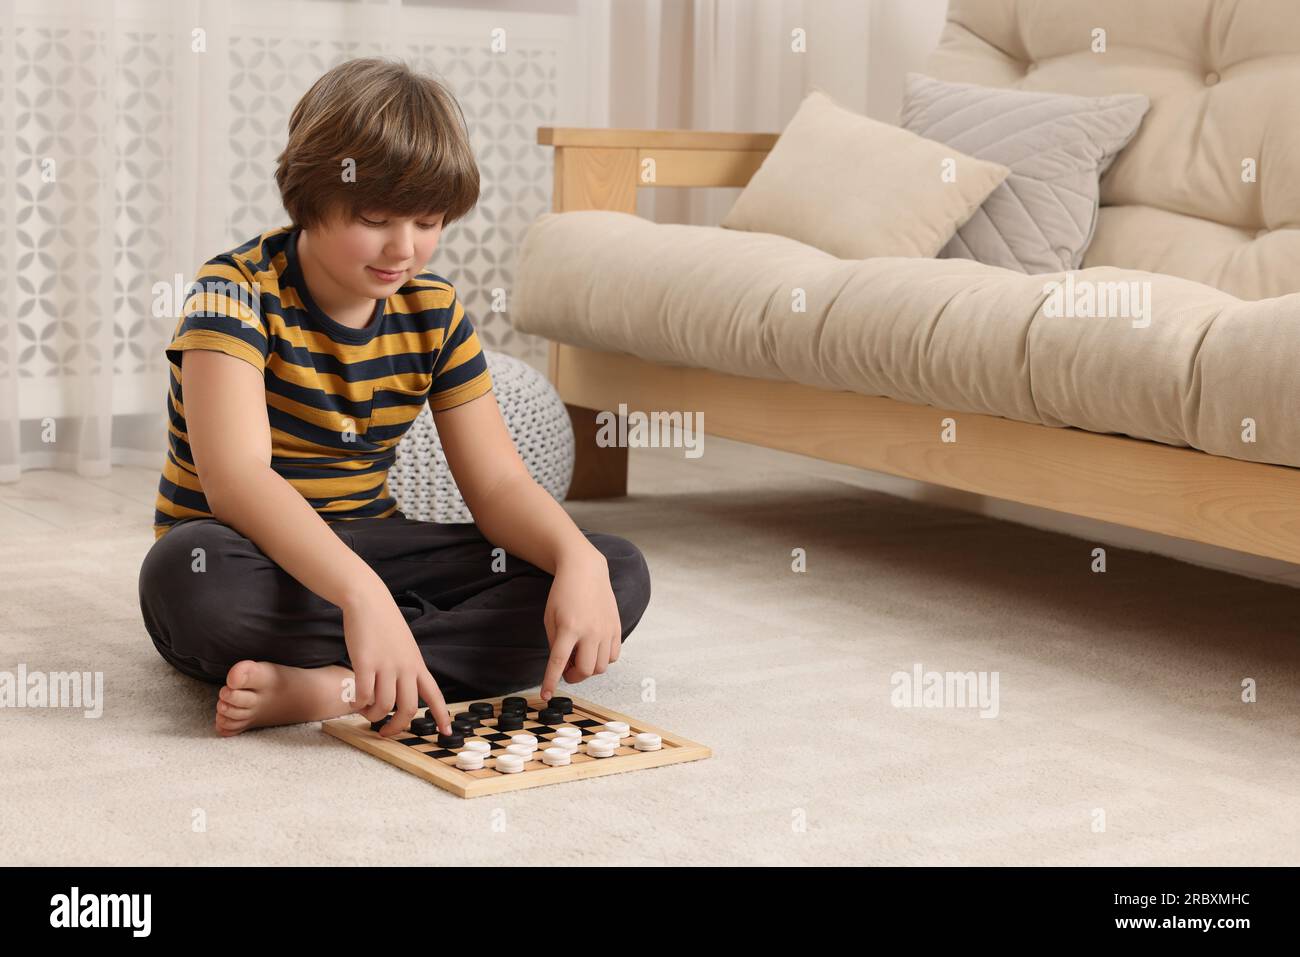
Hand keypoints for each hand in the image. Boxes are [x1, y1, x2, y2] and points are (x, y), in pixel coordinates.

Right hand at [342, 589, 451, 738]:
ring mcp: (386, 665)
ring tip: (364, 711)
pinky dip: (358, 704)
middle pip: (408, 709)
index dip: (441, 716)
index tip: (446, 733)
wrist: (369, 601)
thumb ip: (408, 668)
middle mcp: (405, 668)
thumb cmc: (385, 624)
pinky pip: (364, 695)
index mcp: (417, 665)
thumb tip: (404, 690)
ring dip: (373, 715)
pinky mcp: (365, 663)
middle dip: (396, 727)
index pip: (435, 695)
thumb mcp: (406, 647)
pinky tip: (354, 702)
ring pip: (384, 706)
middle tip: (384, 731)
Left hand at [540, 550, 621, 701]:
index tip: (545, 695)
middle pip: (585, 670)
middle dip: (573, 676)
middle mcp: (590, 631)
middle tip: (567, 669)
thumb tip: (563, 666)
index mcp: (569, 627)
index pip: (559, 663)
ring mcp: (606, 630)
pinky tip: (594, 650)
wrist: (585, 570)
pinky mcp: (616, 628)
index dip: (550, 682)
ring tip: (580, 657)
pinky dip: (602, 660)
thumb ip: (555, 643)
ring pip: (601, 667)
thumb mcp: (550, 618)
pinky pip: (613, 656)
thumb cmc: (563, 593)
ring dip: (588, 669)